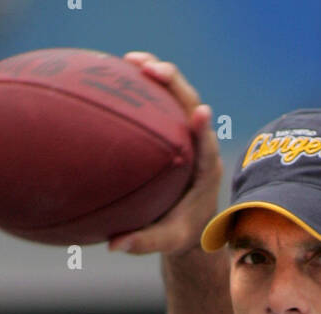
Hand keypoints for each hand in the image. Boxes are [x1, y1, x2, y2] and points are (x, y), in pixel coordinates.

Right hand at [107, 52, 222, 255]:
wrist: (194, 223)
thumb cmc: (182, 234)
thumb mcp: (167, 241)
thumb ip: (144, 242)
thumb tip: (113, 245)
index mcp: (205, 173)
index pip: (207, 146)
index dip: (203, 129)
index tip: (200, 113)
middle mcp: (201, 146)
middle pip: (193, 107)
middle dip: (175, 86)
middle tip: (150, 69)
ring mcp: (189, 134)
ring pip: (180, 96)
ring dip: (160, 75)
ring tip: (132, 60)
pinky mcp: (177, 128)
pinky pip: (165, 100)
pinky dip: (148, 84)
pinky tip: (122, 70)